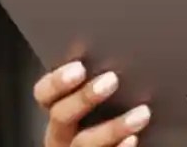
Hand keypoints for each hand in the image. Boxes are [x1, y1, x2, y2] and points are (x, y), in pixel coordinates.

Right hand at [33, 61, 151, 146]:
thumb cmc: (118, 109)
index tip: (79, 67)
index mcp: (58, 109)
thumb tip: (122, 50)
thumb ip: (102, 77)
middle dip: (84, 97)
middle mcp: (60, 134)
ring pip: (83, 143)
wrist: (137, 139)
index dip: (57, 81)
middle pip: (60, 116)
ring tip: (142, 113)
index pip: (44, 93)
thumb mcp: (104, 94)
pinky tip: (133, 138)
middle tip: (112, 79)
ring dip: (112, 127)